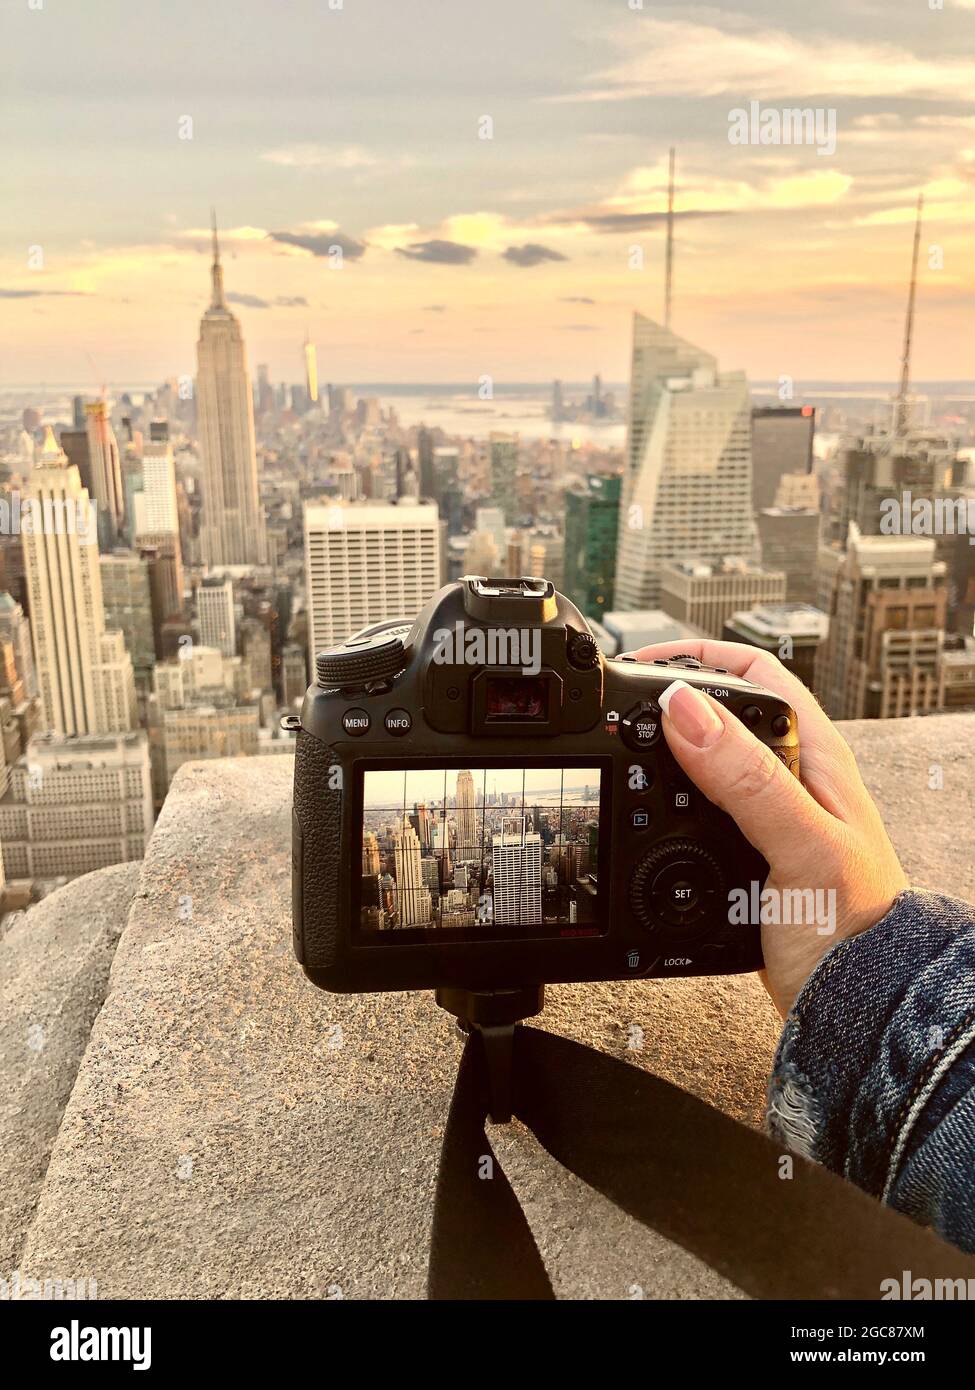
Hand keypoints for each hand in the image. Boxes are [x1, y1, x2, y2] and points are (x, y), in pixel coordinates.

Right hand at [627, 641, 907, 1016]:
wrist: (854, 1008)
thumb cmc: (854, 928)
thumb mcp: (798, 844)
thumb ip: (745, 778)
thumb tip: (684, 711)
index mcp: (816, 756)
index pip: (754, 675)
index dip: (697, 658)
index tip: (639, 667)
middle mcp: (792, 780)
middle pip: (719, 717)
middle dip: (667, 707)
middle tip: (616, 712)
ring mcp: (767, 821)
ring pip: (700, 770)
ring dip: (658, 762)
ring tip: (617, 761)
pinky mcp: (744, 859)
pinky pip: (691, 819)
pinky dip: (660, 813)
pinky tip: (640, 824)